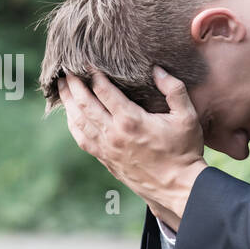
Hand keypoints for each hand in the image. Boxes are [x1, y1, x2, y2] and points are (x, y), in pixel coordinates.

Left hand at [58, 66, 205, 229]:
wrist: (178, 187)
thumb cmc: (184, 151)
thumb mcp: (187, 117)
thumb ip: (174, 90)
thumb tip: (157, 69)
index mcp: (131, 120)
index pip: (103, 90)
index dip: (93, 73)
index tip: (87, 60)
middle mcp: (113, 134)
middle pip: (84, 103)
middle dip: (73, 84)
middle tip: (65, 69)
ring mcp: (107, 149)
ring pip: (78, 121)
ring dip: (68, 102)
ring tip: (61, 86)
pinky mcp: (106, 159)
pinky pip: (81, 138)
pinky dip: (72, 123)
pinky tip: (70, 114)